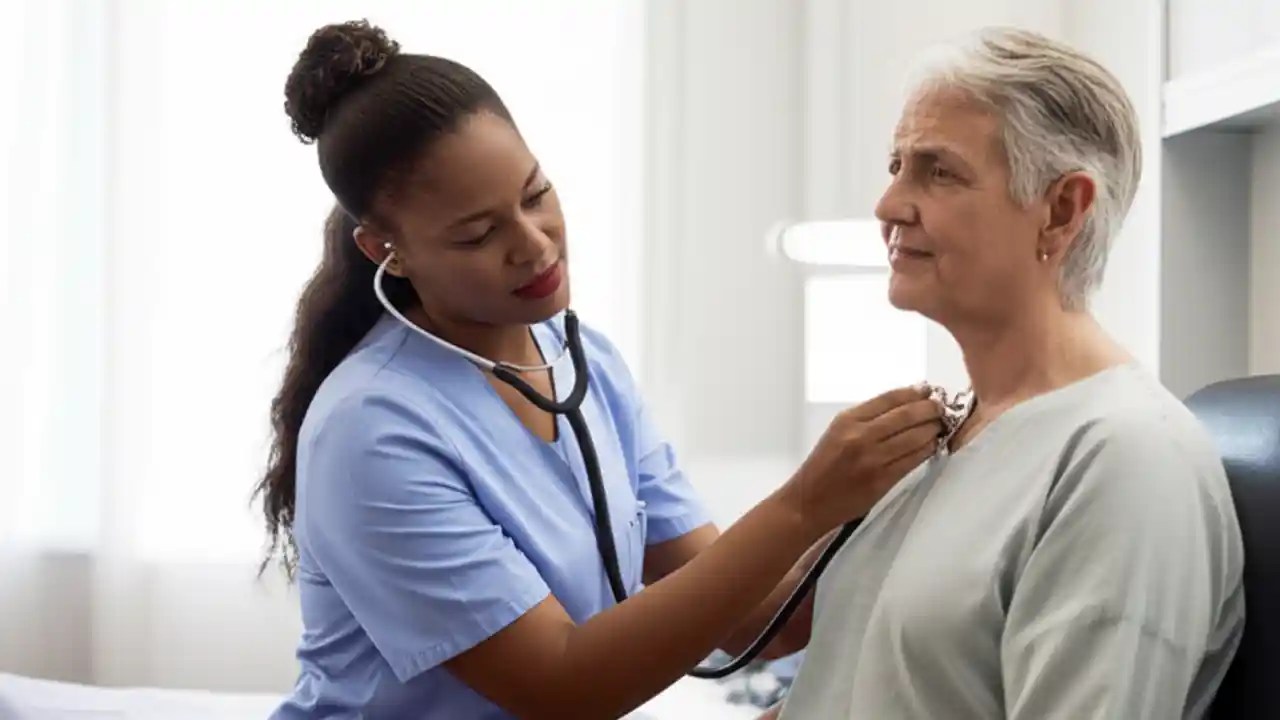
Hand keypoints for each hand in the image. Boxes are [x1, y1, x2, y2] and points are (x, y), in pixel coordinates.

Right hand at [783, 385, 941, 533]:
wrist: (810, 501)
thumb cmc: (824, 466)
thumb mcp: (838, 432)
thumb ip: (866, 418)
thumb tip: (904, 404)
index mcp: (847, 420)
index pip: (890, 398)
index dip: (914, 392)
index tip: (928, 390)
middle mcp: (860, 436)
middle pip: (907, 415)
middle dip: (930, 409)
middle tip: (940, 407)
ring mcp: (873, 459)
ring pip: (916, 437)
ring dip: (934, 429)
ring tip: (941, 425)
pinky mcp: (883, 480)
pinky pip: (914, 459)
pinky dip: (928, 449)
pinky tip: (933, 445)